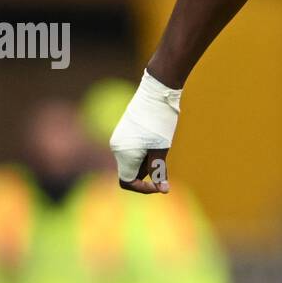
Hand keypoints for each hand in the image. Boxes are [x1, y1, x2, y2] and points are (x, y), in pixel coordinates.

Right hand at [109, 70, 180, 194]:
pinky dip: (143, 154)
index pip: (127, 182)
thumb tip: (162, 190)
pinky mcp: (123, 133)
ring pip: (132, 162)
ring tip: (161, 147)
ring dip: (146, 163)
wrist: (156, 92)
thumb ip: (159, 170)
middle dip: (147, 173)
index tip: (159, 185)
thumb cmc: (160, 120)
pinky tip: (156, 142)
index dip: (143, 188)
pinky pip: (131, 152)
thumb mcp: (161, 149)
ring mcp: (118, 139)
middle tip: (164, 164)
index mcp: (124, 153)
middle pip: (130, 172)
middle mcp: (116, 147)